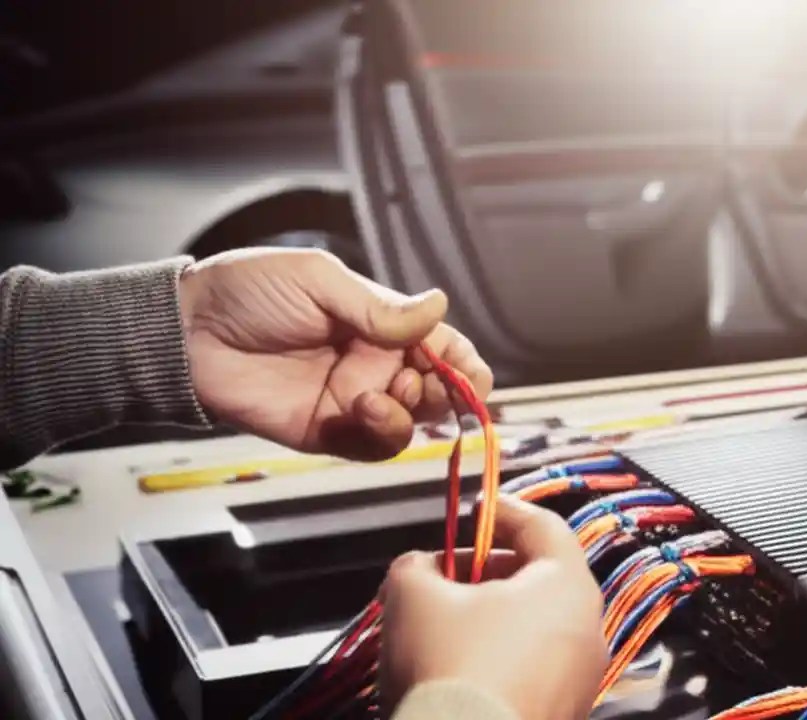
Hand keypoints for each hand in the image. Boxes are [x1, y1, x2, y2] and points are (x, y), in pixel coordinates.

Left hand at [178, 248, 493, 460]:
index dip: (465, 363)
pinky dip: (382, 432)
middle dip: (445, 390)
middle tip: (418, 377)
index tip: (469, 373)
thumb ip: (379, 307)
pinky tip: (360, 409)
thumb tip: (439, 306)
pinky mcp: (328, 432)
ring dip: (410, 411)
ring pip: (412, 423)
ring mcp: (354, 401)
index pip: (444, 347)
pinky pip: (374, 446)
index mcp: (382, 323)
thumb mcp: (319, 282)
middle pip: (439, 390)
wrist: (187, 332)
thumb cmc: (247, 290)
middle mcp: (376, 364)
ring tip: (377, 394)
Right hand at [380, 497, 606, 719]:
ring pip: (535, 629)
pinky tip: (455, 672)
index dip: (502, 512)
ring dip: (490, 619)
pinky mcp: (563, 716)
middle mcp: (587, 631)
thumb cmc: (450, 670)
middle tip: (442, 579)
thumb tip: (421, 568)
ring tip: (439, 630)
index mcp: (567, 587)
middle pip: (539, 579)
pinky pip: (533, 671)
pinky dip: (499, 660)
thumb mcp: (414, 596)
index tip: (474, 512)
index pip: (544, 525)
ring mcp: (580, 680)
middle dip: (487, 572)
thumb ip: (417, 565)